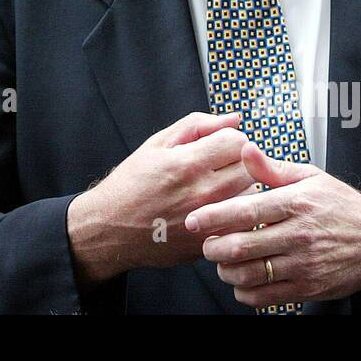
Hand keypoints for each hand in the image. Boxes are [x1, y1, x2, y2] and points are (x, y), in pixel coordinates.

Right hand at [67, 111, 256, 288]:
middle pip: (249, 168)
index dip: (230, 138)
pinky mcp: (209, 242)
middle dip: (240, 161)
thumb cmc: (132, 183)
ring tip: (218, 188)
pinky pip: (241, 222)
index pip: (237, 141)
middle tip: (222, 165)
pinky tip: (217, 210)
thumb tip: (234, 118)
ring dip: (241, 188)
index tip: (219, 144)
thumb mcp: (156, 144)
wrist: (110, 228)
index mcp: (186, 163)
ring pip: (250, 196)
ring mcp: (207, 221)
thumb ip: (197, 126)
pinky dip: (235, 213)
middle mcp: (200, 193)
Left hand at [185, 141, 360, 306]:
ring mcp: (304, 265)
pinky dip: (245, 292)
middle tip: (205, 243)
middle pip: (242, 246)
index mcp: (295, 203)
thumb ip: (271, 168)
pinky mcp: (308, 288)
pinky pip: (266, 297)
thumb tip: (244, 149)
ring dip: (227, 270)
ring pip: (250, 274)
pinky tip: (241, 281)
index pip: (245, 210)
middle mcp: (298, 235)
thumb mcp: (310, 177)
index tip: (193, 218)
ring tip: (221, 261)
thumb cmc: (340, 206)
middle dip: (214, 247)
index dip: (213, 216)